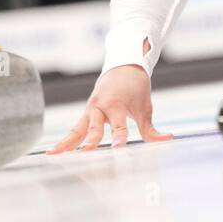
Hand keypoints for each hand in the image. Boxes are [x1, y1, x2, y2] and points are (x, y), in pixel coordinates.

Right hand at [48, 65, 172, 152]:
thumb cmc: (136, 88)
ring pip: (78, 128)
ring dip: (68, 142)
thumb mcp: (145, 108)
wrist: (124, 66)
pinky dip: (66, 139)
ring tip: (55, 154)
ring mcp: (91, 109)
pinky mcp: (86, 113)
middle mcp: (101, 107)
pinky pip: (75, 128)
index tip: (118, 148)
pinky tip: (55, 151)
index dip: (119, 136)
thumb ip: (151, 130)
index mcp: (117, 104)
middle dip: (91, 141)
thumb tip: (168, 139)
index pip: (119, 124)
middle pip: (94, 126)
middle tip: (86, 154)